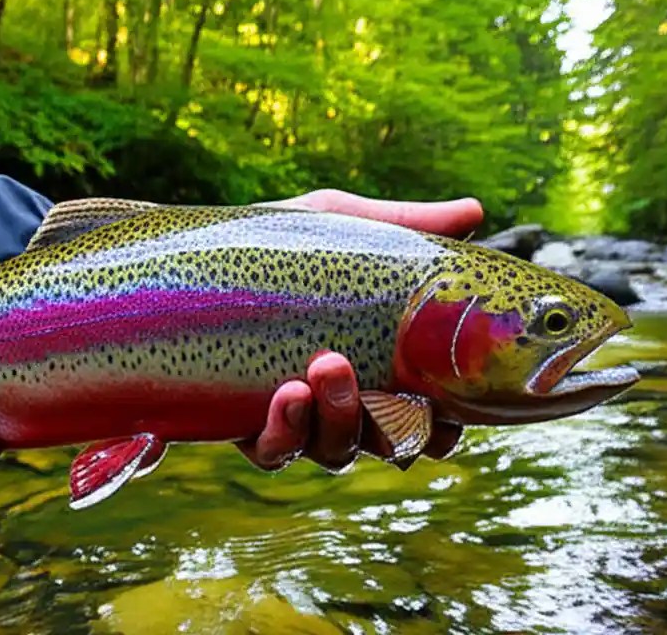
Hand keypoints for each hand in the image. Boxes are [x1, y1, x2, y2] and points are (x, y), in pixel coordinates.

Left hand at [235, 190, 482, 472]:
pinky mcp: (243, 427)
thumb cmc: (277, 241)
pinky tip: (284, 397)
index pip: (421, 419)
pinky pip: (271, 452)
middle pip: (380, 443)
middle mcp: (338, 404)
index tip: (445, 418)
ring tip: (313, 372)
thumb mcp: (340, 224)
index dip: (439, 431)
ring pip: (329, 451)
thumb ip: (405, 225)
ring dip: (333, 420)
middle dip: (379, 421)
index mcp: (375, 366)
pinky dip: (280, 433)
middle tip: (346, 365)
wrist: (190, 250)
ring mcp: (293, 420)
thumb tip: (476, 213)